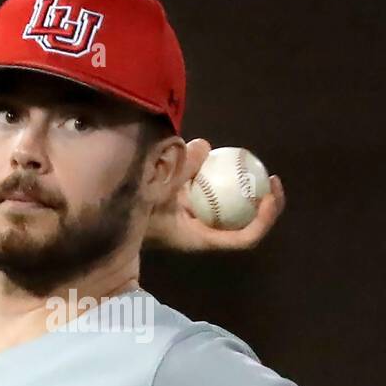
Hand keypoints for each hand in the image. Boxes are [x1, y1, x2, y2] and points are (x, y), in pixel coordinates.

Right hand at [143, 138, 285, 251]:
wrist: (115, 214)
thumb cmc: (134, 211)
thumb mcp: (154, 190)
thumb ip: (178, 169)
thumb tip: (204, 145)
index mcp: (200, 238)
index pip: (242, 239)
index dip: (262, 221)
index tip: (267, 195)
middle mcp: (204, 232)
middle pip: (246, 225)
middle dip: (266, 204)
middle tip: (271, 178)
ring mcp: (200, 218)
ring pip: (232, 207)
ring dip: (245, 189)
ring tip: (253, 164)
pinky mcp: (193, 204)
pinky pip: (214, 192)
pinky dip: (221, 177)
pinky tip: (222, 156)